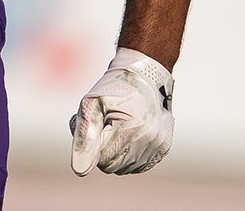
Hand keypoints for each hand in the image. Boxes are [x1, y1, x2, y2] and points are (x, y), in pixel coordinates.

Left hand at [68, 47, 174, 175]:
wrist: (145, 74)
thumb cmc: (114, 88)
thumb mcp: (91, 104)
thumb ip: (84, 137)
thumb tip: (80, 170)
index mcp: (130, 129)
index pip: (102, 160)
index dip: (95, 145)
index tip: (99, 126)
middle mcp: (148, 141)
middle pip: (114, 167)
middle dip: (105, 151)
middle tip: (107, 127)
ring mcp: (158, 145)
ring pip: (128, 168)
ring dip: (119, 154)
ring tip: (120, 129)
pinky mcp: (164, 147)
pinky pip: (141, 165)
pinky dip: (131, 155)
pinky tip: (130, 136)